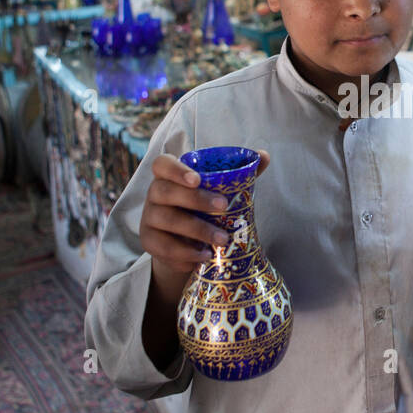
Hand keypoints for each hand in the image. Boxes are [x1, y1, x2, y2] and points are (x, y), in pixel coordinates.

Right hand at [140, 150, 271, 274]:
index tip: (198, 179)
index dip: (176, 170)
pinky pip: (164, 248)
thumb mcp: (220, 191)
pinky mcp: (149, 242)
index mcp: (169, 176)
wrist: (187, 243)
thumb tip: (264, 155)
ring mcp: (149, 218)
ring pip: (167, 220)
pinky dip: (185, 253)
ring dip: (197, 230)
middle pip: (165, 191)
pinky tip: (204, 256)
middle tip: (224, 207)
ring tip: (222, 240)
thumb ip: (240, 173)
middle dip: (196, 200)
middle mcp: (155, 194)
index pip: (163, 164)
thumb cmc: (204, 208)